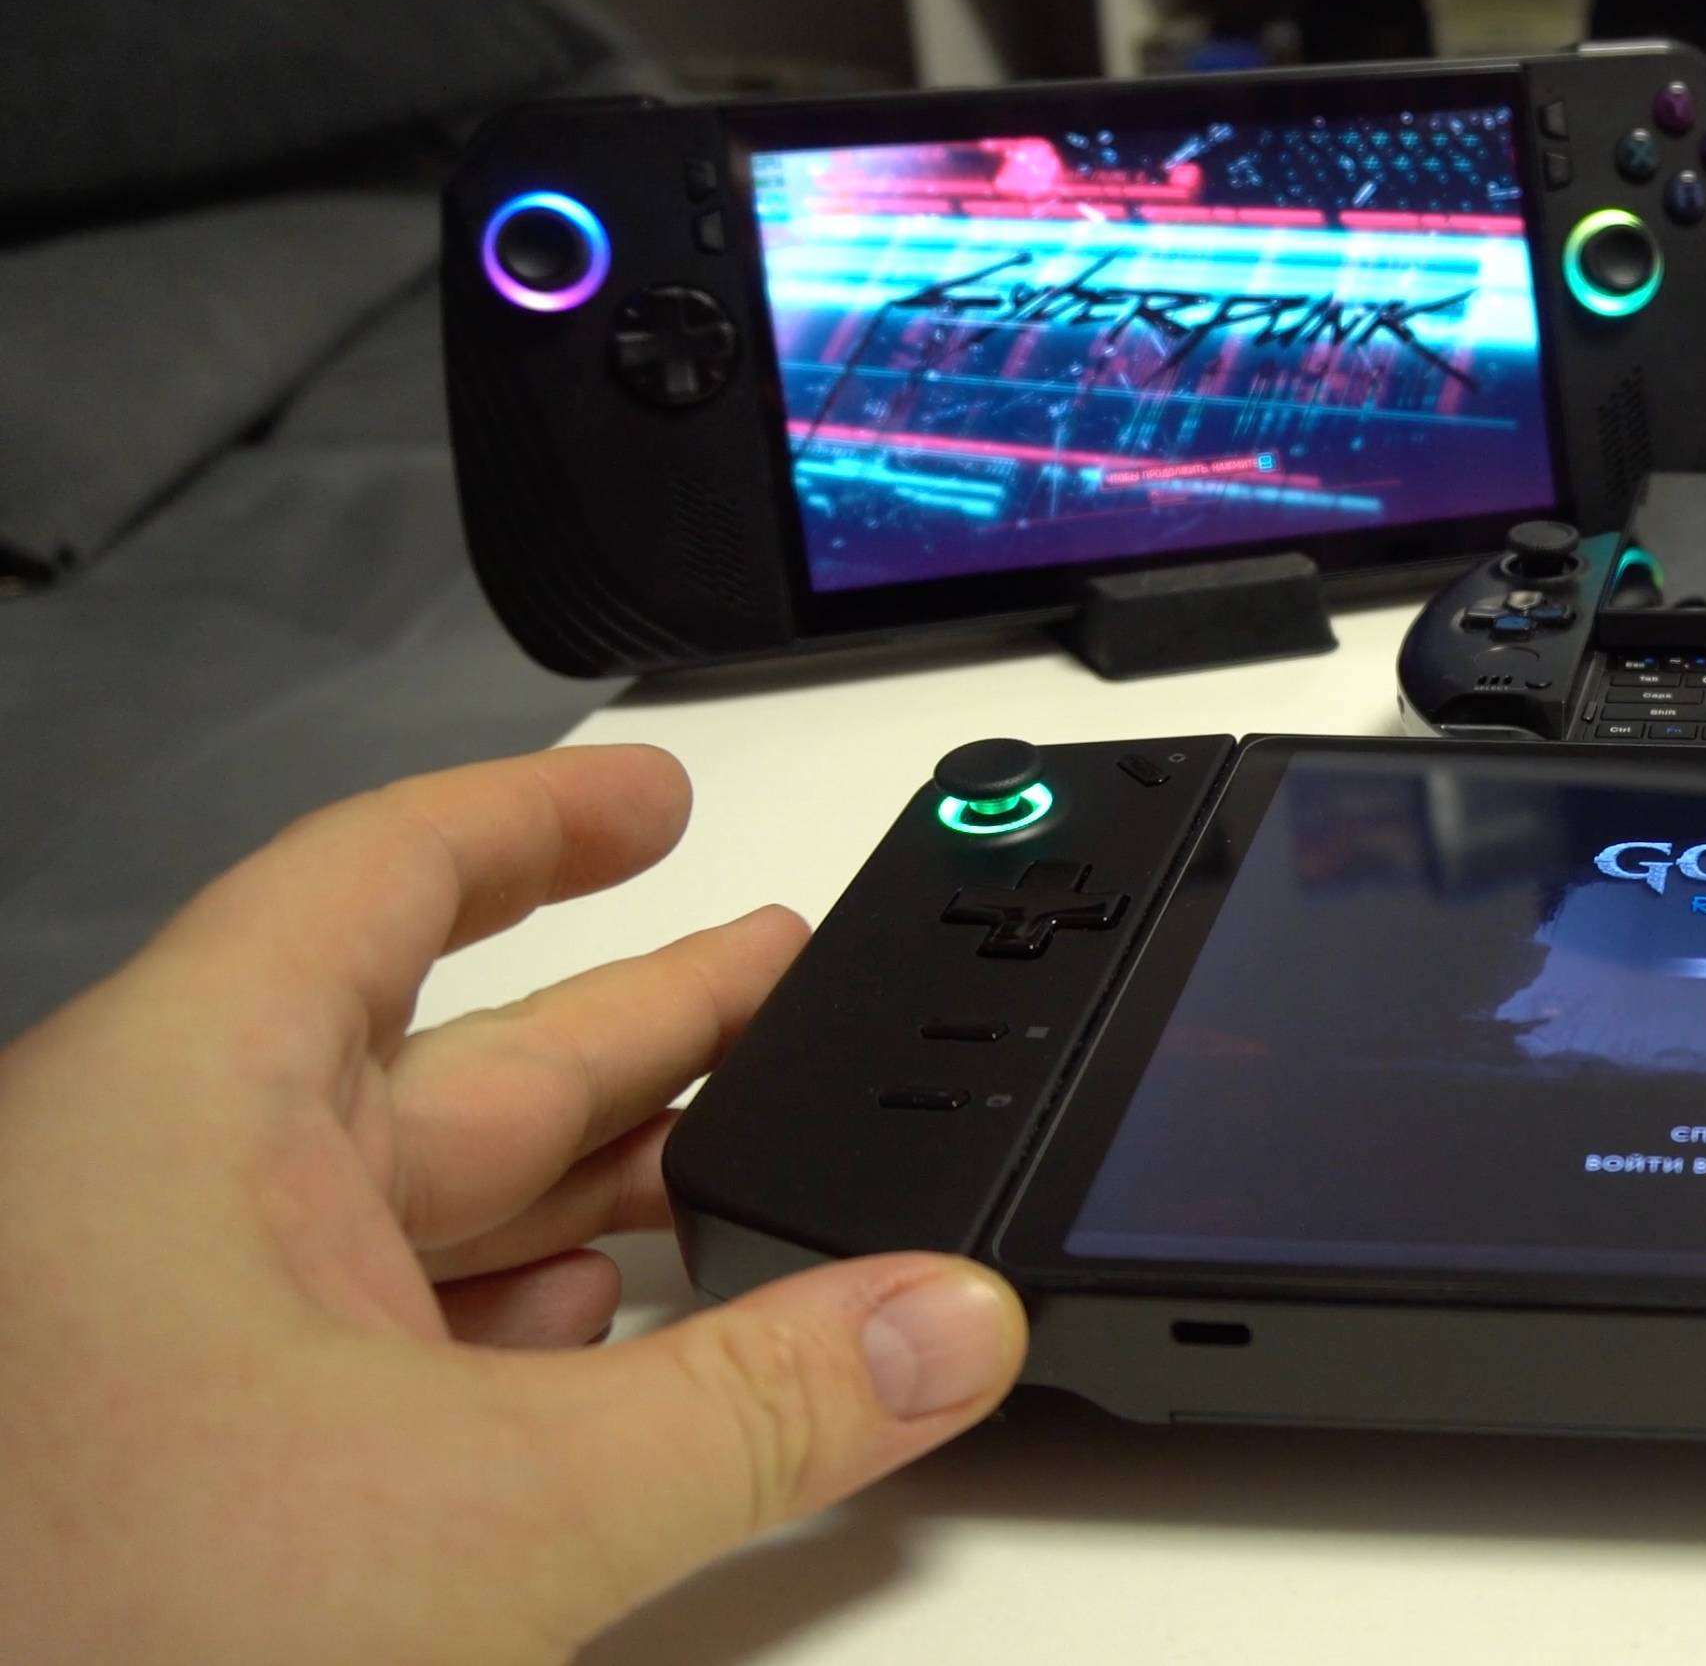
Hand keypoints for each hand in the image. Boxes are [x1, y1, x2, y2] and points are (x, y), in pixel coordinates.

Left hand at [0, 748, 1028, 1661]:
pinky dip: (514, 1333)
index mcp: (182, 1114)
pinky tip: (610, 1347)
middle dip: (637, 1018)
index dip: (534, 820)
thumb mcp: (488, 1511)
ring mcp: (159, 1345)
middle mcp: (155, 1203)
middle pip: (439, 1054)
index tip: (652, 799)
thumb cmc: (79, 1635)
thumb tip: (944, 1320)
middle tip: (790, 971)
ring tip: (755, 1154)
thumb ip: (756, 1409)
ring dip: (597, 1190)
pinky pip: (372, 1348)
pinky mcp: (176, 1479)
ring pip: (418, 1215)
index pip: (376, 878)